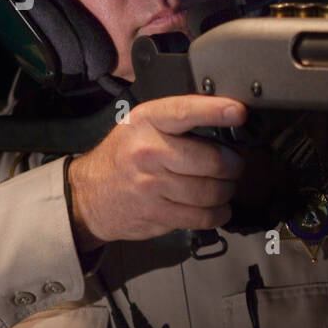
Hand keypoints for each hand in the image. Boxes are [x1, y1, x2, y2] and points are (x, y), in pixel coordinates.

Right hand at [67, 94, 246, 251]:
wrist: (88, 195)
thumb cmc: (123, 156)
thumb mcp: (142, 126)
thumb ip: (178, 121)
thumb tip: (226, 121)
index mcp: (147, 122)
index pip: (184, 111)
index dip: (215, 110)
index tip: (238, 112)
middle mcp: (149, 152)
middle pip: (211, 160)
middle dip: (233, 165)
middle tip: (234, 165)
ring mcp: (152, 186)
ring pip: (211, 192)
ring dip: (227, 191)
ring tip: (224, 186)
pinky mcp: (157, 214)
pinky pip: (202, 216)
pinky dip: (218, 213)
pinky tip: (218, 208)